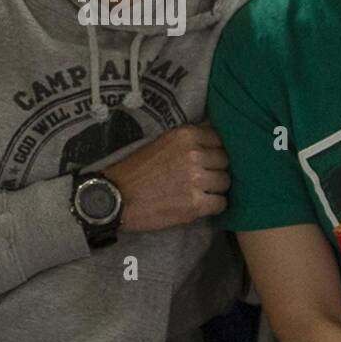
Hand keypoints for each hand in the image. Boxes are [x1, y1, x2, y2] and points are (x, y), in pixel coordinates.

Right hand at [103, 124, 229, 232]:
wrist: (115, 197)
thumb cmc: (135, 170)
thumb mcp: (160, 142)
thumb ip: (187, 140)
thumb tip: (212, 137)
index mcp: (185, 135)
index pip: (219, 139)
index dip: (214, 150)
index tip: (207, 158)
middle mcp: (194, 155)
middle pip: (225, 161)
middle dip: (216, 169)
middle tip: (203, 177)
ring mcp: (196, 180)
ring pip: (225, 182)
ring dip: (216, 188)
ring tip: (200, 192)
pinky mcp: (195, 205)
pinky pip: (221, 204)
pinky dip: (213, 206)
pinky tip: (200, 205)